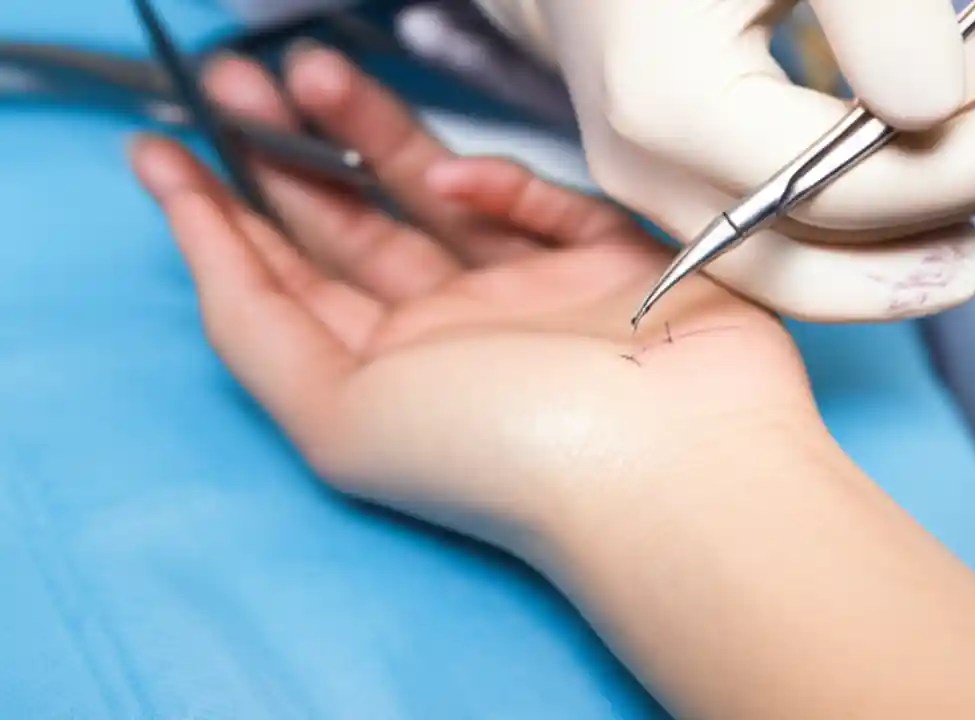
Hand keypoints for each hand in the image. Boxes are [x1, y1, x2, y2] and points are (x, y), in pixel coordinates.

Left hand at [129, 47, 818, 555]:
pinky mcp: (608, 258)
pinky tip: (460, 178)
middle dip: (288, 152)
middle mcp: (451, 335)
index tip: (161, 146)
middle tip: (233, 79)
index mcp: (384, 379)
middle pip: (354, 225)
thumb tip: (199, 235)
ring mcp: (531, 292)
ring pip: (438, 192)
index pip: (288, 284)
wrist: (674, 466)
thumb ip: (254, 325)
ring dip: (371, 133)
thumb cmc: (504, 454)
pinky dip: (499, 185)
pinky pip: (543, 204)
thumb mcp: (337, 411)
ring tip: (307, 72)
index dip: (222, 216)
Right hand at [474, 0, 974, 319]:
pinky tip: (949, 126)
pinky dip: (889, 191)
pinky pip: (798, 228)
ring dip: (948, 196)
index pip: (860, 186)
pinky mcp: (678, 187)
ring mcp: (658, 190)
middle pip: (849, 242)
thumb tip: (934, 107)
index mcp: (668, 101)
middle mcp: (652, 173)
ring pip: (825, 254)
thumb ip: (874, 10)